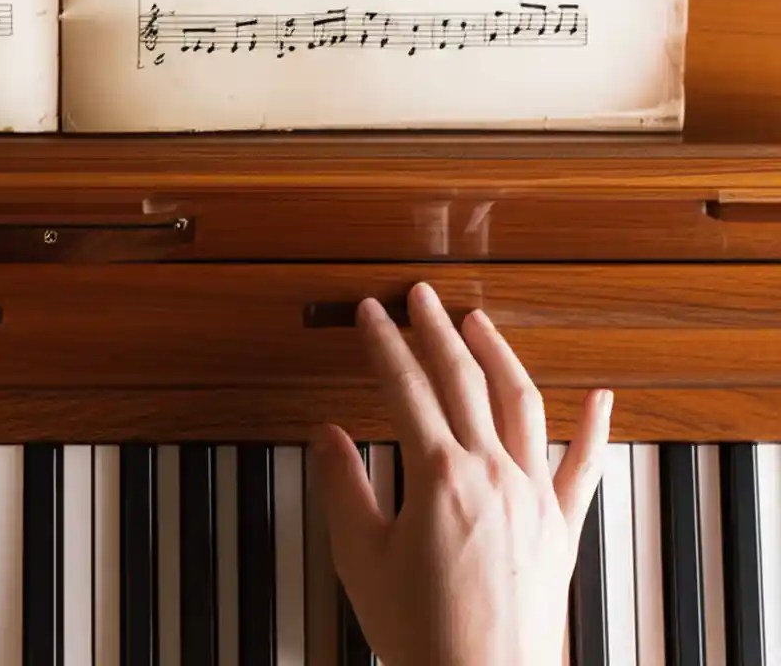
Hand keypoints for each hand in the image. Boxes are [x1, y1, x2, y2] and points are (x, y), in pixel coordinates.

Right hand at [313, 283, 611, 665]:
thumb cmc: (422, 630)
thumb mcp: (360, 557)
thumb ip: (344, 487)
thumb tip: (328, 436)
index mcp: (438, 476)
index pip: (404, 387)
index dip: (383, 343)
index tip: (371, 314)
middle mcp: (491, 473)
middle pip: (462, 380)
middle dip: (436, 330)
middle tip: (420, 297)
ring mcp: (532, 495)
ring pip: (523, 403)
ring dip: (499, 355)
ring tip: (480, 323)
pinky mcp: (561, 525)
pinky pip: (585, 466)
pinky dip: (595, 426)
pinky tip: (600, 395)